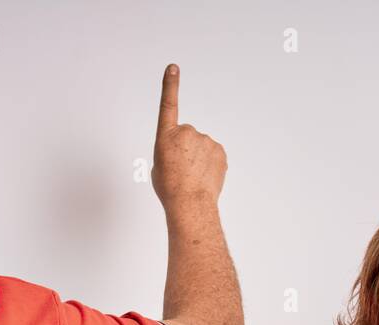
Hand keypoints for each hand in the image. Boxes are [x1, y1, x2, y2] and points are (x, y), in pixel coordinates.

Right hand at [152, 64, 226, 214]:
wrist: (189, 203)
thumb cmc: (170, 188)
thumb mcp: (159, 166)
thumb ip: (169, 151)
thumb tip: (185, 152)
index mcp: (166, 136)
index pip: (168, 104)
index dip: (170, 85)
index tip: (173, 68)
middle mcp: (186, 132)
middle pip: (187, 137)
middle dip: (185, 150)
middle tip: (181, 170)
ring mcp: (205, 140)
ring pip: (201, 147)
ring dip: (198, 159)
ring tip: (192, 176)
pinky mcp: (219, 150)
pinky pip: (213, 155)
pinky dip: (210, 164)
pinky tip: (204, 177)